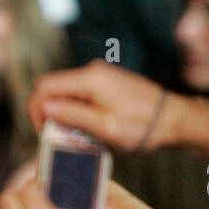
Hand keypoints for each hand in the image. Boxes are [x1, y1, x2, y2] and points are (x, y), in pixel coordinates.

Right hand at [27, 59, 174, 152]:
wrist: (174, 119)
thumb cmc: (142, 126)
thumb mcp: (104, 127)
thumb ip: (73, 116)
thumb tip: (45, 108)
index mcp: (89, 79)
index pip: (45, 86)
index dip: (34, 108)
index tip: (41, 131)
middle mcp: (92, 71)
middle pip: (53, 88)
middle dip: (47, 113)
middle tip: (55, 137)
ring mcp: (100, 75)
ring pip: (65, 93)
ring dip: (62, 114)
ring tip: (74, 136)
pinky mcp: (106, 83)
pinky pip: (79, 95)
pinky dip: (75, 111)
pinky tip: (86, 128)